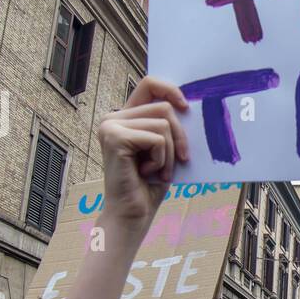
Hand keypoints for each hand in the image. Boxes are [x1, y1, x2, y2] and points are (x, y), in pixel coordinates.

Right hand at [97, 77, 188, 231]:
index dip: (171, 90)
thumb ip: (168, 125)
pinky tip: (148, 173)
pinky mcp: (115, 138)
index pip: (149, 84)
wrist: (133, 214)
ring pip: (163, 124)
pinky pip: (157, 139)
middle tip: (179, 159)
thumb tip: (189, 104)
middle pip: (164, 107)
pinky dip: (162, 159)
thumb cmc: (150, 184)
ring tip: (158, 170)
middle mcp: (113, 118)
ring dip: (170, 152)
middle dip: (179, 136)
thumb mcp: (164, 148)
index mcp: (124, 117)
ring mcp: (110, 126)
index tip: (186, 107)